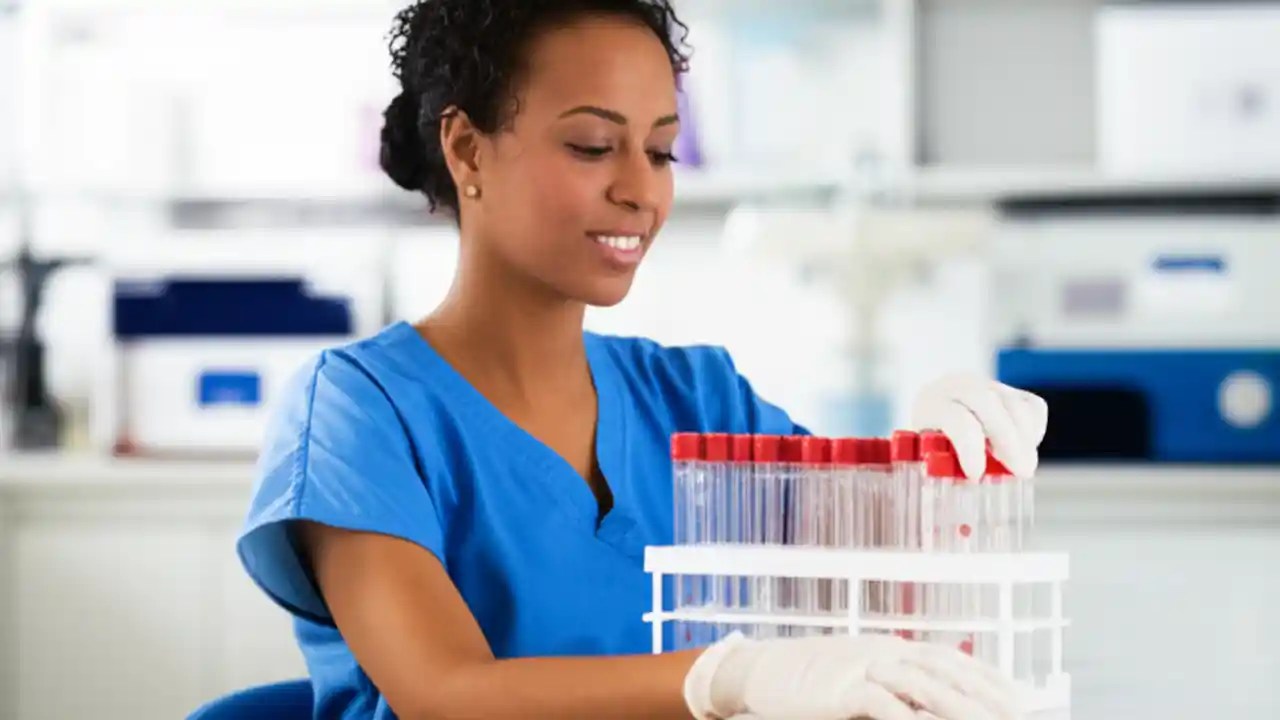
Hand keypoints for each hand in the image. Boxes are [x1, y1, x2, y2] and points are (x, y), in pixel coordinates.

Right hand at [684, 632, 1020, 719]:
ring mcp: (861, 667)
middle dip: (988, 693)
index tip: (1023, 697)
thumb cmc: (808, 681)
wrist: (757, 672)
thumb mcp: (858, 679)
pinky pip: (879, 702)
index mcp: (891, 648)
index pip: (952, 660)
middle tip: (1023, 712)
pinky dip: (905, 715)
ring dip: (960, 705)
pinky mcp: (838, 690)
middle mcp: (882, 652)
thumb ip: (895, 688)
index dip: (990, 678)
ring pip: (922, 683)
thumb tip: (933, 703)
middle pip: (946, 670)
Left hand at [910, 373, 1048, 480]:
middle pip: (988, 403)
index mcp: (933, 404)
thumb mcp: (925, 456)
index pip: (956, 420)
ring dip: (1025, 440)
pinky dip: (1034, 430)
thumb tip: (949, 500)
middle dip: (1008, 440)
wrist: (937, 413)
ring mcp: (989, 386)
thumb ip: (938, 471)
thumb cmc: (930, 443)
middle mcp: (960, 388)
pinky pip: (1032, 406)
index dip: (969, 449)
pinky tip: (1024, 450)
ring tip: (1023, 469)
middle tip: (1020, 472)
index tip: (976, 477)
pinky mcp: (1011, 392)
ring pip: (1015, 404)